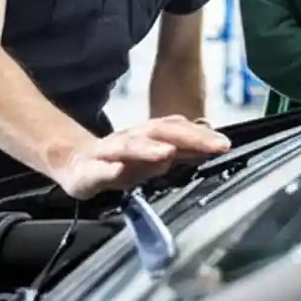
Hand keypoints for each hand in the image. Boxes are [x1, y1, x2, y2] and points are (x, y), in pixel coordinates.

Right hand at [52, 115, 230, 199]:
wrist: (75, 164)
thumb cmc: (121, 162)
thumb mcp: (155, 157)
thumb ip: (183, 151)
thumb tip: (213, 144)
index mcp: (148, 136)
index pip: (177, 129)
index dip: (201, 135)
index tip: (225, 144)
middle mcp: (131, 138)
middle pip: (159, 132)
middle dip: (187, 138)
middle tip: (212, 146)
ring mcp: (109, 152)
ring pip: (129, 146)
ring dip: (148, 149)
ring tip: (167, 153)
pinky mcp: (88, 171)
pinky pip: (98, 169)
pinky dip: (109, 170)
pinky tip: (118, 171)